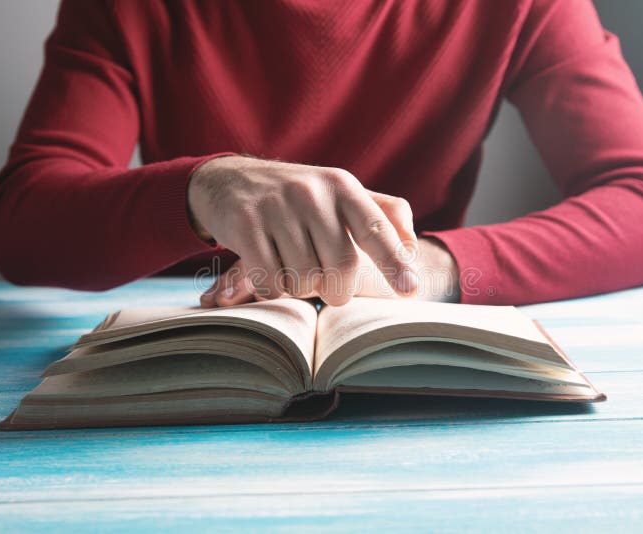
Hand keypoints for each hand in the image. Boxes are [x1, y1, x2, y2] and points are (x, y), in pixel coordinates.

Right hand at [188, 155, 418, 305]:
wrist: (229, 179)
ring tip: (292, 267)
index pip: (375, 228)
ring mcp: (276, 208)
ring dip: (300, 287)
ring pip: (304, 279)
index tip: (410, 289)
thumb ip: (381, 215)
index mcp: (342, 186)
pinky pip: (270, 281)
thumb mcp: (340, 193)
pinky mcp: (245, 226)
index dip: (394, 262)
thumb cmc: (297, 197)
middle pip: (340, 267)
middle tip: (329, 287)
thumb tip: (412, 247)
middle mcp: (312, 193)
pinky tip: (270, 269)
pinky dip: (273, 289)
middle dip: (338, 290)